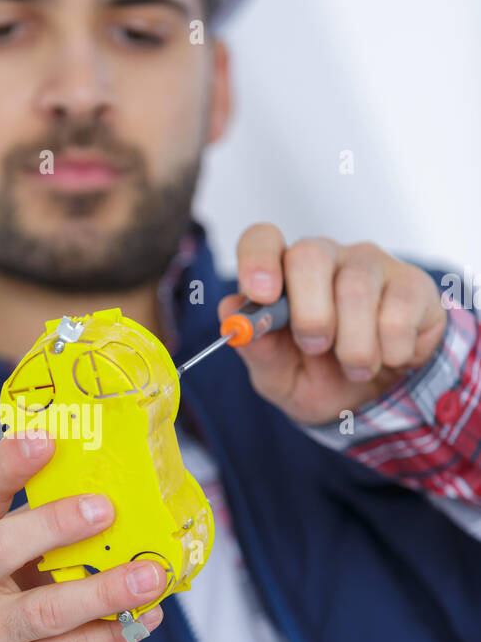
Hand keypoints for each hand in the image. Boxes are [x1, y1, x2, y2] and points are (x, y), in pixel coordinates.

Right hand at [0, 431, 165, 641]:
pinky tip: (147, 617)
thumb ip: (33, 512)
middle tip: (107, 509)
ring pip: (43, 614)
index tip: (47, 438)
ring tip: (151, 576)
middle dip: (54, 527)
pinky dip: (112, 635)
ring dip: (102, 593)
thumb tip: (111, 476)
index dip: (8, 465)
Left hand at [217, 223, 447, 424]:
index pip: (262, 240)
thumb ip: (256, 349)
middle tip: (315, 348)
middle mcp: (326, 259)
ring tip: (355, 367)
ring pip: (357, 290)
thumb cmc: (320, 378)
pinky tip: (389, 356)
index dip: (257, 260)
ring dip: (353, 347)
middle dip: (310, 313)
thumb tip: (230, 313)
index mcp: (283, 275)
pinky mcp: (412, 284)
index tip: (261, 294)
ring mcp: (371, 265)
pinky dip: (390, 352)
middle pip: (310, 255)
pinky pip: (397, 315)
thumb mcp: (279, 377)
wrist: (376, 402)